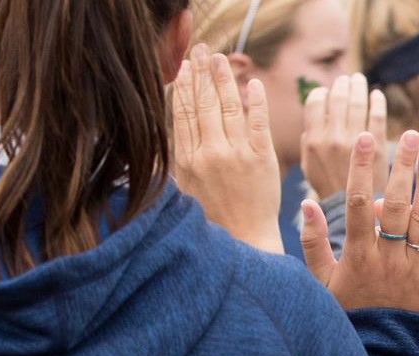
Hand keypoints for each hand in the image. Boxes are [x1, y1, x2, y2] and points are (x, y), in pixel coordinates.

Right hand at [171, 44, 282, 253]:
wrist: (244, 242)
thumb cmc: (213, 221)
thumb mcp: (183, 193)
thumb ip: (172, 165)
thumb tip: (156, 146)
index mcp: (188, 161)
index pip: (184, 115)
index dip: (184, 88)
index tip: (183, 68)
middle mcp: (209, 153)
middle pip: (203, 104)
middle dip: (200, 73)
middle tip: (200, 51)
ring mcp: (236, 154)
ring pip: (227, 107)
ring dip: (223, 79)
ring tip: (220, 58)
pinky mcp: (262, 158)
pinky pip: (258, 122)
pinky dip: (255, 101)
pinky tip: (252, 83)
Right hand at [301, 74, 386, 199]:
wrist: (351, 215)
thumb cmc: (328, 190)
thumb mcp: (307, 167)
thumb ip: (308, 142)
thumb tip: (312, 119)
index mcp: (313, 141)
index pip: (314, 103)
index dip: (321, 92)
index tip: (327, 90)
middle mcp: (333, 138)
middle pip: (338, 98)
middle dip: (342, 85)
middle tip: (347, 79)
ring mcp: (355, 142)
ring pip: (358, 103)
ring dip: (359, 87)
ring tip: (360, 81)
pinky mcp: (376, 146)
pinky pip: (377, 116)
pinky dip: (377, 102)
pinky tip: (377, 95)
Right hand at [301, 129, 418, 313]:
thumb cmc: (348, 318)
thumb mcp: (321, 284)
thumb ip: (313, 244)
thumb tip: (306, 204)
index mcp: (357, 256)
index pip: (356, 203)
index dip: (360, 168)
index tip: (365, 138)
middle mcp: (386, 259)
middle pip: (394, 204)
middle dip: (401, 166)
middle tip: (410, 135)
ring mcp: (412, 272)